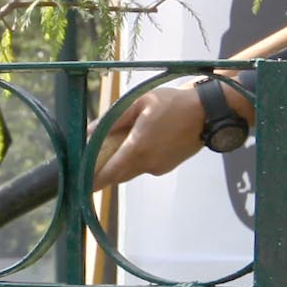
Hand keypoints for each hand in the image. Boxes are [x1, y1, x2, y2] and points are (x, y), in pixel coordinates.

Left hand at [91, 80, 213, 191]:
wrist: (206, 114)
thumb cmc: (171, 103)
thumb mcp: (138, 103)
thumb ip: (113, 119)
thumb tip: (90, 132)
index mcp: (138, 148)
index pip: (109, 172)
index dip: (93, 180)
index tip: (80, 183)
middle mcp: (147, 164)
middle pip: (118, 176)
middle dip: (104, 173)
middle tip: (91, 164)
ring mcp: (158, 168)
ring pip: (131, 172)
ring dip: (120, 165)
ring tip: (115, 148)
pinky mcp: (167, 167)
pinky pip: (144, 168)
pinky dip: (136, 161)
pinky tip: (139, 143)